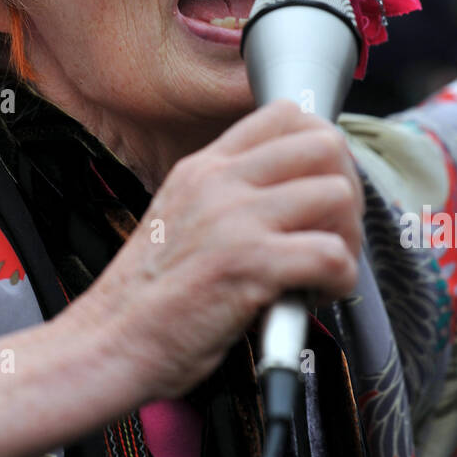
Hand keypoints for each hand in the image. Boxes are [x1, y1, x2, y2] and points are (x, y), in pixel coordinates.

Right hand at [70, 99, 363, 401]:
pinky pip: (333, 255)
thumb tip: (293, 193)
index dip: (322, 148)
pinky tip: (315, 296)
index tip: (322, 186)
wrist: (108, 343)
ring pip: (338, 196)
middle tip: (334, 232)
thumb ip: (227, 196)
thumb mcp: (180, 216)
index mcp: (204, 168)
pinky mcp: (250, 265)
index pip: (286, 114)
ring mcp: (235, 220)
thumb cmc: (146, 297)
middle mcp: (220, 182)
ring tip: (324, 269)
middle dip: (347, 190)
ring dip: (347, 238)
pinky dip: (340, 280)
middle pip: (325, 145)